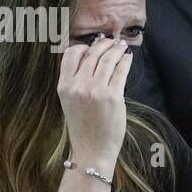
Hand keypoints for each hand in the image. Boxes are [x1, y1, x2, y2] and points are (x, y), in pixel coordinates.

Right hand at [57, 38, 130, 172]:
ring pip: (107, 60)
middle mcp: (78, 85)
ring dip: (116, 49)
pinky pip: (120, 71)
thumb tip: (88, 61)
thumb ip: (75, 82)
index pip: (70, 55)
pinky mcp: (113, 96)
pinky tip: (128, 57)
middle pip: (92, 54)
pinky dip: (125, 61)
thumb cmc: (83, 128)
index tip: (93, 45)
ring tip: (122, 46)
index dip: (83, 46)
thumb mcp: (69, 102)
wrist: (92, 150)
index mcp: (64, 86)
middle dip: (103, 45)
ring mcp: (95, 90)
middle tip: (112, 42)